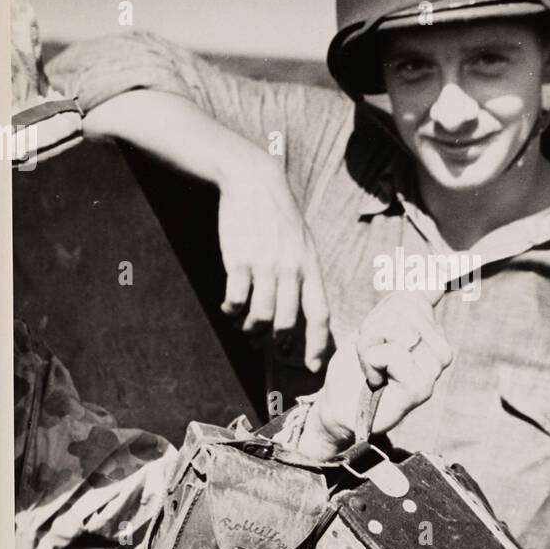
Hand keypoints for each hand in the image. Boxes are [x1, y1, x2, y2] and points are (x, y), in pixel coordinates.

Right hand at [217, 163, 330, 371]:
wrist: (253, 182)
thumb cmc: (279, 215)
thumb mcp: (302, 242)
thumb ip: (303, 274)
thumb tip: (300, 309)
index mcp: (311, 266)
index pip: (320, 315)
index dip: (318, 345)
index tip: (314, 366)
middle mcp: (291, 270)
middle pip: (287, 323)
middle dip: (277, 342)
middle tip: (267, 345)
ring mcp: (264, 266)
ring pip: (260, 316)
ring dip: (250, 329)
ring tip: (244, 326)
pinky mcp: (238, 260)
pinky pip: (236, 300)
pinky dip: (231, 311)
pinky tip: (229, 308)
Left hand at [298, 293, 451, 458]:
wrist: (339, 407)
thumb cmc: (357, 368)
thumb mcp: (377, 326)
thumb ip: (404, 304)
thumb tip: (437, 280)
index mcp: (433, 335)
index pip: (414, 299)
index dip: (382, 313)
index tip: (377, 337)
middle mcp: (440, 352)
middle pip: (406, 310)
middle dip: (374, 327)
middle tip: (370, 355)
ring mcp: (434, 372)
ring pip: (400, 330)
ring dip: (370, 345)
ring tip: (371, 367)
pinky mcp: (421, 389)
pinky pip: (394, 353)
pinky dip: (372, 362)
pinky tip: (373, 380)